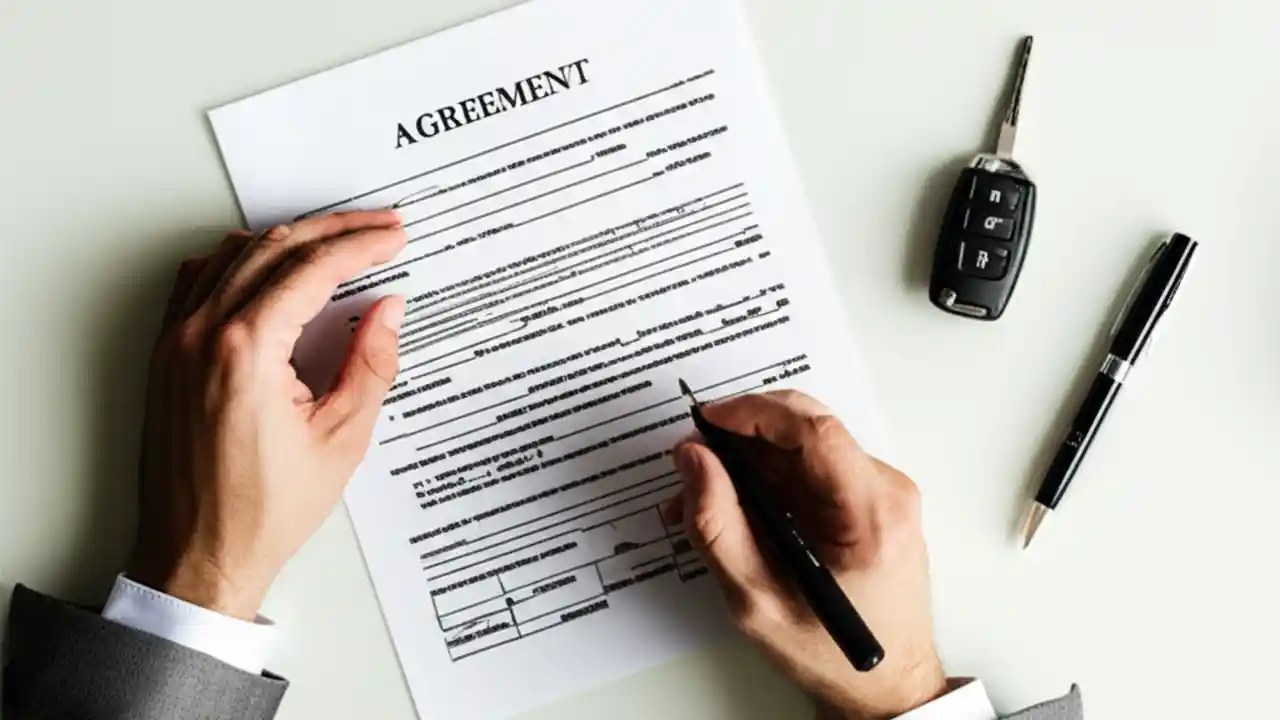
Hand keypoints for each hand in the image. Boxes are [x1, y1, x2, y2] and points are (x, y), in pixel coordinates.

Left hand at [128, 211, 406, 619]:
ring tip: (335, 241)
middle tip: (378, 228)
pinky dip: (241, 261)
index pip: (311, 268)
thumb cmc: (262, 511)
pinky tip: (269, 266)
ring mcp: (176, 342)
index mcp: (246, 352)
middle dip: (333, 231)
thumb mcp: (341, 439)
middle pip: (274, 248)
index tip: (393, 238)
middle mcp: (202, 335)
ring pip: (234, 255)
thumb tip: (388, 310)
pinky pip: (199, 281)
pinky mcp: (166, 355)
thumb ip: (370, 363)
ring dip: (289, 239)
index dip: (360, 245)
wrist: (198, 554)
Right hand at [666, 391, 945, 719]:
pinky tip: (738, 508)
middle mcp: (887, 492)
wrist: (884, 685)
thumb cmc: (831, 656)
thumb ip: (718, 525)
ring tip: (705, 498)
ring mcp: (883, 492)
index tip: (707, 421)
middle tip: (694, 460)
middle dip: (742, 436)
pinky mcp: (871, 498)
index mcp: (871, 515)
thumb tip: (694, 459)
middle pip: (808, 428)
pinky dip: (769, 478)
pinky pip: (812, 468)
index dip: (754, 413)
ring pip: (804, 446)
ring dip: (749, 462)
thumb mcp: (756, 601)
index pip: (815, 432)